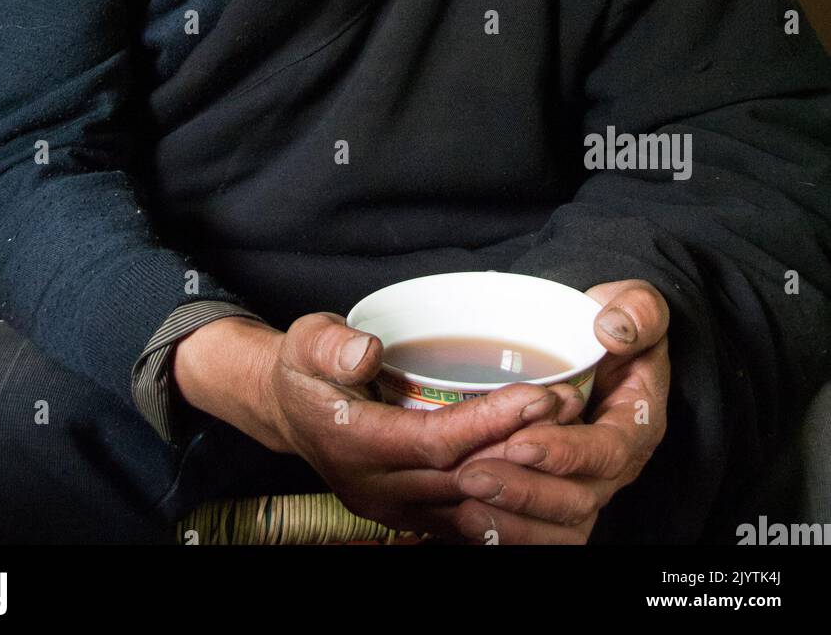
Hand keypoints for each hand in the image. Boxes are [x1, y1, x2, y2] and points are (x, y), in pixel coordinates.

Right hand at [174, 310, 582, 540]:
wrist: (288, 410)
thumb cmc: (304, 368)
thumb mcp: (305, 341)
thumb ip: (331, 345)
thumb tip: (366, 351)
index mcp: (354, 445)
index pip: (436, 442)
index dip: (491, 422)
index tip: (540, 395)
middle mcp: (376, 489)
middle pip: (464, 479)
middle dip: (522, 446)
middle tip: (572, 409)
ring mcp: (394, 509)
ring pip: (472, 504)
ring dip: (522, 474)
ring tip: (569, 435)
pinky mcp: (410, 515)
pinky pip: (466, 520)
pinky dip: (507, 500)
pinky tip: (543, 473)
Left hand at [451, 279, 669, 543]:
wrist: (597, 340)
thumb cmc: (614, 322)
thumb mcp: (636, 304)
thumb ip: (637, 312)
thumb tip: (612, 331)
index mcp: (636, 424)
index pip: (608, 453)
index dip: (566, 454)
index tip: (521, 443)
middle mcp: (612, 466)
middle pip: (578, 501)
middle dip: (525, 493)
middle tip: (472, 476)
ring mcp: (586, 485)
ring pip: (558, 527)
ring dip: (511, 521)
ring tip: (464, 505)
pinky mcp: (556, 496)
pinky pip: (538, 532)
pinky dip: (505, 533)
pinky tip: (466, 520)